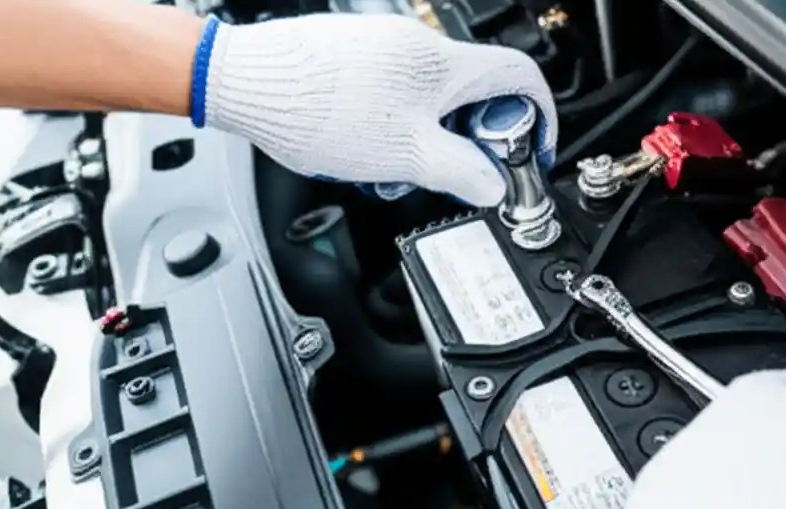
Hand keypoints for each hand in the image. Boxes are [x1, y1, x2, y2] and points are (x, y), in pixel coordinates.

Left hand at [190, 14, 556, 206]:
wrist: (246, 81)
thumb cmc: (319, 112)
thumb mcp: (407, 158)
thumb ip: (462, 173)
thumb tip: (494, 185)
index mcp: (445, 65)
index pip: (521, 78)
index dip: (539, 118)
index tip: (532, 150)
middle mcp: (419, 46)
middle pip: (476, 93)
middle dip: (473, 139)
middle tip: (456, 172)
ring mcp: (385, 46)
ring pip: (433, 97)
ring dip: (430, 137)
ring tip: (396, 168)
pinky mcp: (354, 55)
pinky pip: (397, 92)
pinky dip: (398, 124)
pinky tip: (367, 149)